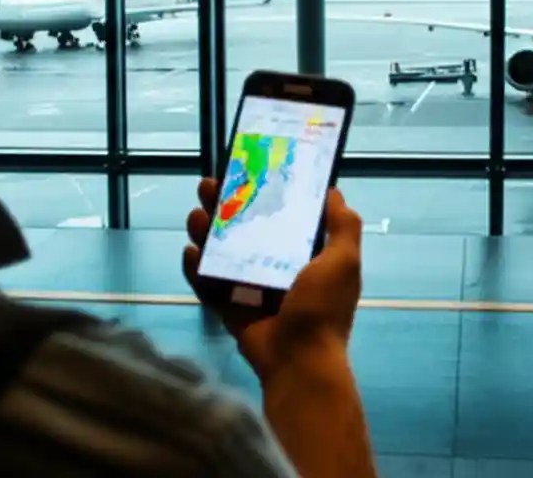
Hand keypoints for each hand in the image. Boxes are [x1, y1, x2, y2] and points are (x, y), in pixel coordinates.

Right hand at [183, 178, 363, 383]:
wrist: (299, 360)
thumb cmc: (321, 308)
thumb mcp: (343, 261)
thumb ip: (343, 226)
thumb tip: (333, 191)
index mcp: (305, 256)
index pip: (280, 216)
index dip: (263, 194)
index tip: (246, 172)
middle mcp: (277, 268)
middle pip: (244, 230)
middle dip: (224, 207)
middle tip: (207, 186)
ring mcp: (251, 289)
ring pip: (222, 254)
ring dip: (206, 232)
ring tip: (194, 216)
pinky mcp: (231, 309)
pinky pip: (209, 285)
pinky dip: (196, 270)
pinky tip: (189, 252)